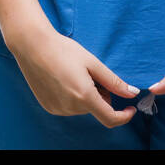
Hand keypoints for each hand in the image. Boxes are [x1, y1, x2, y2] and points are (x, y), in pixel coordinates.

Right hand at [5, 22, 140, 127]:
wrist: (33, 46)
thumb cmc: (64, 50)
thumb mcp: (93, 63)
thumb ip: (114, 82)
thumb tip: (132, 94)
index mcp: (84, 96)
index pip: (110, 118)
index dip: (124, 116)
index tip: (131, 108)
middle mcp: (70, 108)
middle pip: (97, 108)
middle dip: (102, 95)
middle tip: (93, 74)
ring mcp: (57, 109)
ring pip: (83, 107)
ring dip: (87, 95)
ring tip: (76, 73)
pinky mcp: (48, 107)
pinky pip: (69, 107)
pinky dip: (74, 97)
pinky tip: (65, 79)